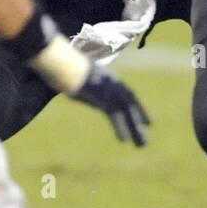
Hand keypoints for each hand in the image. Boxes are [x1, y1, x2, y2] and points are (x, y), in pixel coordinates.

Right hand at [20, 13, 150, 145]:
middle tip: (146, 133)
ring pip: (126, 111)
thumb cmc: (63, 68)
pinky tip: (124, 140)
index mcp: (108, 77)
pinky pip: (114, 115)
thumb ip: (86, 88)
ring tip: (141, 145)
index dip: (137, 107)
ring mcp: (107, 89)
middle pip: (130, 102)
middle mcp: (111, 82)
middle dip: (139, 117)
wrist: (59, 62)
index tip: (146, 121)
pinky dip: (120, 128)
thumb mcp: (78, 79)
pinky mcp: (101, 96)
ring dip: (134, 129)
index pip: (128, 94)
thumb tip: (84, 95)